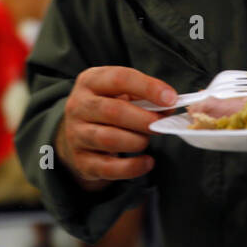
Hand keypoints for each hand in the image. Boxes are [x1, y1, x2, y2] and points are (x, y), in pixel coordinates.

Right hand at [54, 66, 175, 190]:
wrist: (76, 135)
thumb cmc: (105, 108)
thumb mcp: (118, 93)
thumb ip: (143, 96)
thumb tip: (168, 107)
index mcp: (90, 81)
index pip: (119, 79)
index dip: (148, 88)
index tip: (170, 99)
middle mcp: (78, 106)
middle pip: (113, 111)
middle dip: (143, 119)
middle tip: (160, 124)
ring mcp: (76, 134)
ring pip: (109, 139)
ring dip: (137, 141)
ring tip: (146, 140)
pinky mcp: (81, 161)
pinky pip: (109, 167)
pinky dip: (133, 167)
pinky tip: (147, 162)